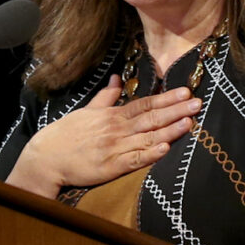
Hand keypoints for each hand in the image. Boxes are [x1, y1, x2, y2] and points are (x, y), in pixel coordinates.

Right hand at [5, 75, 201, 197]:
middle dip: (176, 110)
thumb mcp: (86, 111)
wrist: (46, 158)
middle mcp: (116, 129)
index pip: (144, 104)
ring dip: (169, 129)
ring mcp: (114, 148)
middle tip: (198, 102)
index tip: (186, 91)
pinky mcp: (110, 167)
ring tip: (189, 122)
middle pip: (151, 118)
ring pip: (147, 137)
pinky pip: (134, 160)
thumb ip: (106, 96)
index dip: (167, 98)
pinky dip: (151, 154)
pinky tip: (166, 148)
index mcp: (112, 116)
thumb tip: (117, 78)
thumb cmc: (65, 135)